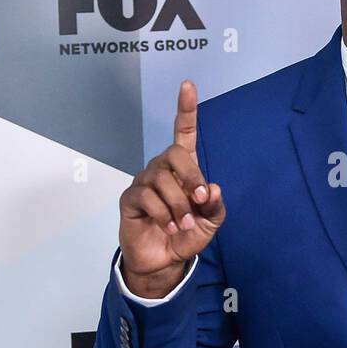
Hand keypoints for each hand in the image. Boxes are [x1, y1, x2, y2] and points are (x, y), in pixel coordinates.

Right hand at [118, 80, 225, 297]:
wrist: (164, 261)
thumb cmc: (186, 235)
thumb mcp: (210, 222)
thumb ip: (215, 205)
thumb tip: (212, 187)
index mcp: (184, 169)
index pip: (183, 133)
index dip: (186, 109)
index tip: (188, 85)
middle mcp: (162, 169)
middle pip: (174, 154)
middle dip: (191, 177)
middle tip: (199, 201)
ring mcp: (144, 182)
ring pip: (162, 180)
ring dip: (178, 205)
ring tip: (182, 224)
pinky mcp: (131, 198)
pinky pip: (147, 197)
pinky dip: (162, 214)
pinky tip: (168, 226)